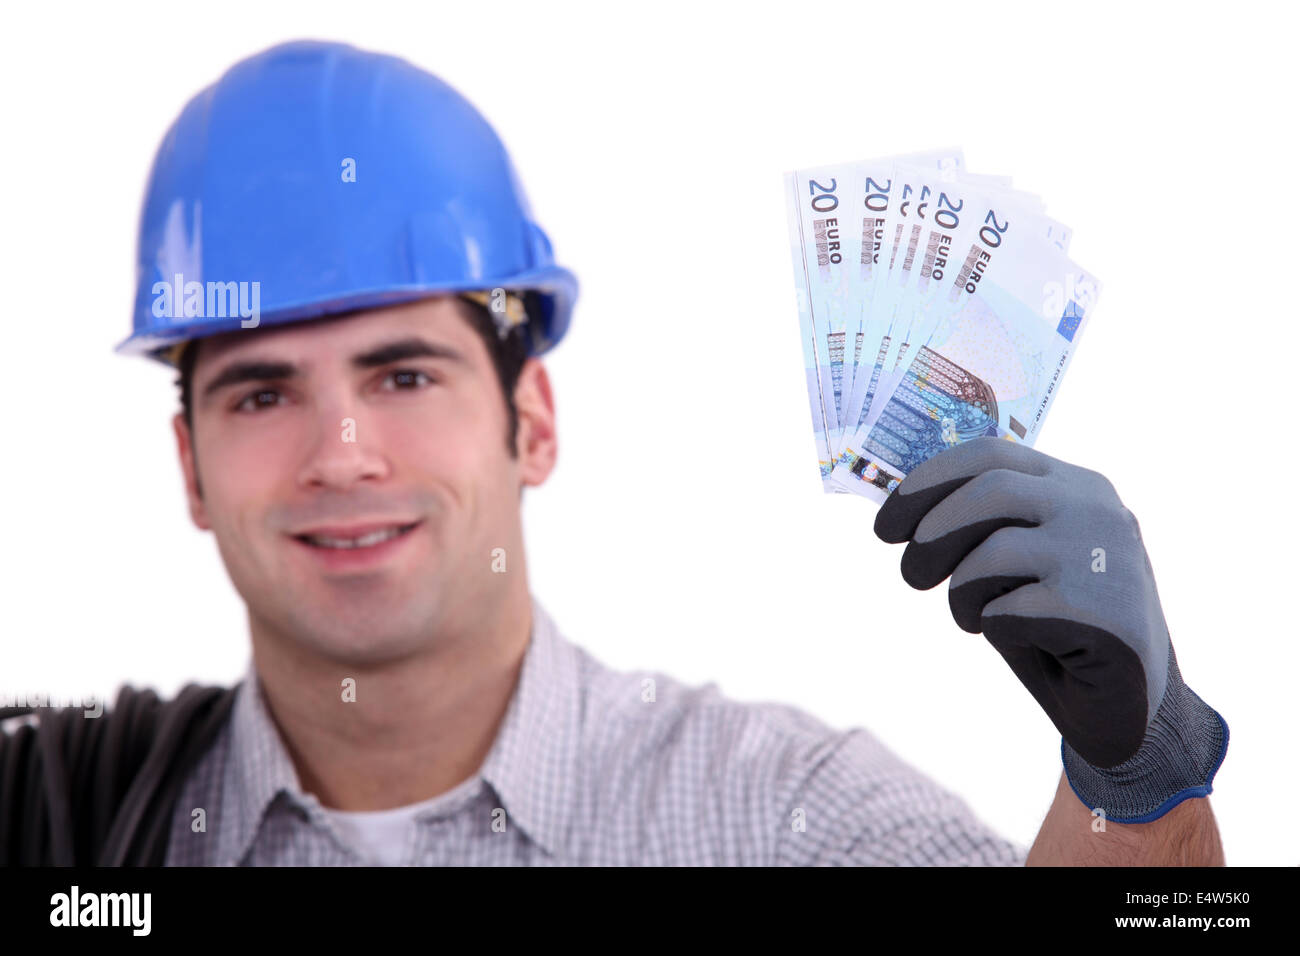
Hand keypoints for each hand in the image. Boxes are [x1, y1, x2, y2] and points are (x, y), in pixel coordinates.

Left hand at [873, 437, 1226, 821]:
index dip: (924, 485)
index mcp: (1074, 483)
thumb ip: (980, 526)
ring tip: (973, 616)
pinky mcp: (1107, 613)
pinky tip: (1018, 639)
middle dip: (930, 536)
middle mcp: (1097, 508)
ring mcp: (1107, 557)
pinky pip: (1011, 610)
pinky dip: (993, 627)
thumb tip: (901, 511)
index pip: (988, 454)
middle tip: (912, 576)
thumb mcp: (1015, 562)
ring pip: (994, 553)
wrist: (1129, 706)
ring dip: (961, 593)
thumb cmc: (1055, 627)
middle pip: (988, 491)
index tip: (885, 528)